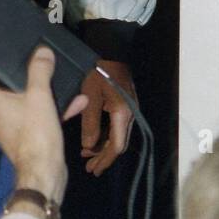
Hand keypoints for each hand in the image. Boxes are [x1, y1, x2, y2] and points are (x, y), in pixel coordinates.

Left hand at [0, 46, 87, 203]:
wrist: (45, 174)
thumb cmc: (35, 132)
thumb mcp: (40, 96)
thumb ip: (40, 71)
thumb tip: (42, 51)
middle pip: (1, 86)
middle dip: (18, 74)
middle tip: (32, 60)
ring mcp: (7, 126)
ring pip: (21, 101)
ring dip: (40, 92)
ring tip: (59, 79)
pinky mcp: (22, 137)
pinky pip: (34, 116)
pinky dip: (49, 109)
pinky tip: (75, 102)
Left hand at [78, 60, 136, 175]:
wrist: (110, 49)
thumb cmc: (97, 70)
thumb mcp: (90, 95)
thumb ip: (90, 122)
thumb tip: (88, 146)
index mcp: (122, 114)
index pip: (116, 146)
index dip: (104, 160)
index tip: (93, 169)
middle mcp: (129, 115)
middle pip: (118, 144)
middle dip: (104, 157)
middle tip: (90, 168)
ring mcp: (128, 109)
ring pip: (117, 135)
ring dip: (103, 146)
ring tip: (88, 156)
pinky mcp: (124, 104)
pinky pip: (116, 126)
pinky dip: (105, 135)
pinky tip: (94, 138)